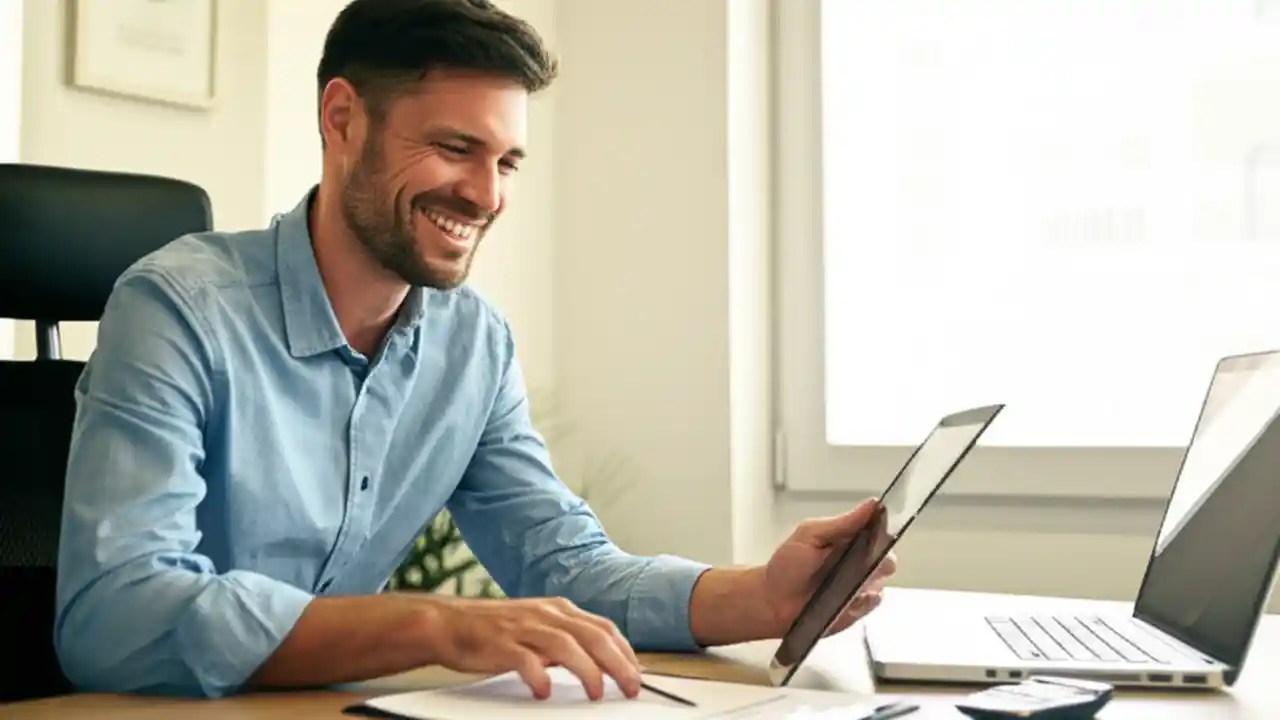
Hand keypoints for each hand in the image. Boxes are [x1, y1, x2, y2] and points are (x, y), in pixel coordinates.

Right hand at [424, 595, 641, 700]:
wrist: (449, 623)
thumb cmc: (495, 630)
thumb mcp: (538, 627)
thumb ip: (567, 640)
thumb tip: (600, 661)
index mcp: (558, 610)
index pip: (603, 627)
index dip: (625, 651)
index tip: (637, 673)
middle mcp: (545, 614)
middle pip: (592, 636)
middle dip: (617, 663)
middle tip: (631, 687)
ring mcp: (523, 627)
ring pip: (565, 645)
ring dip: (586, 669)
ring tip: (596, 692)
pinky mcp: (499, 643)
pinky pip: (524, 659)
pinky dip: (538, 675)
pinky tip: (544, 691)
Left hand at [763, 498, 897, 637]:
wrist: (772, 602)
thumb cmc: (787, 567)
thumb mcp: (810, 535)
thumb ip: (842, 522)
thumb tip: (871, 504)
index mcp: (848, 540)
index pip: (878, 531)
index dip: (885, 529)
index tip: (883, 528)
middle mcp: (859, 563)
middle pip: (887, 558)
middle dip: (882, 558)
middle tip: (866, 559)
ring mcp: (859, 586)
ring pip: (882, 581)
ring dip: (871, 580)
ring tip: (849, 580)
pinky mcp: (857, 608)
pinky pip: (872, 602)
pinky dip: (864, 599)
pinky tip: (849, 597)